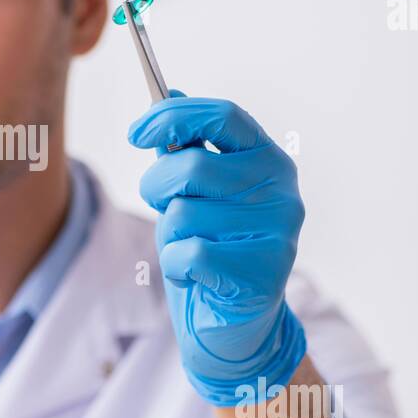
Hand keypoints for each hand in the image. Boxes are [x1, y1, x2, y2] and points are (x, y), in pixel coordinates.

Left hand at [127, 91, 306, 406]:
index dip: (174, 116)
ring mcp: (277, 232)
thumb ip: (185, 147)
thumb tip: (170, 92)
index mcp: (267, 160)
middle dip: (157, 186)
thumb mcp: (196, 193)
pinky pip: (188, 253)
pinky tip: (196, 276)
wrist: (234, 325)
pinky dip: (177, 266)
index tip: (136, 132)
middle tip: (161, 205)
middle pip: (192, 164)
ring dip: (169, 235)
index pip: (223, 116)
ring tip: (192, 250)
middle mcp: (281, 190)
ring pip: (184, 213)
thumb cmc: (213, 248)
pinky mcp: (262, 273)